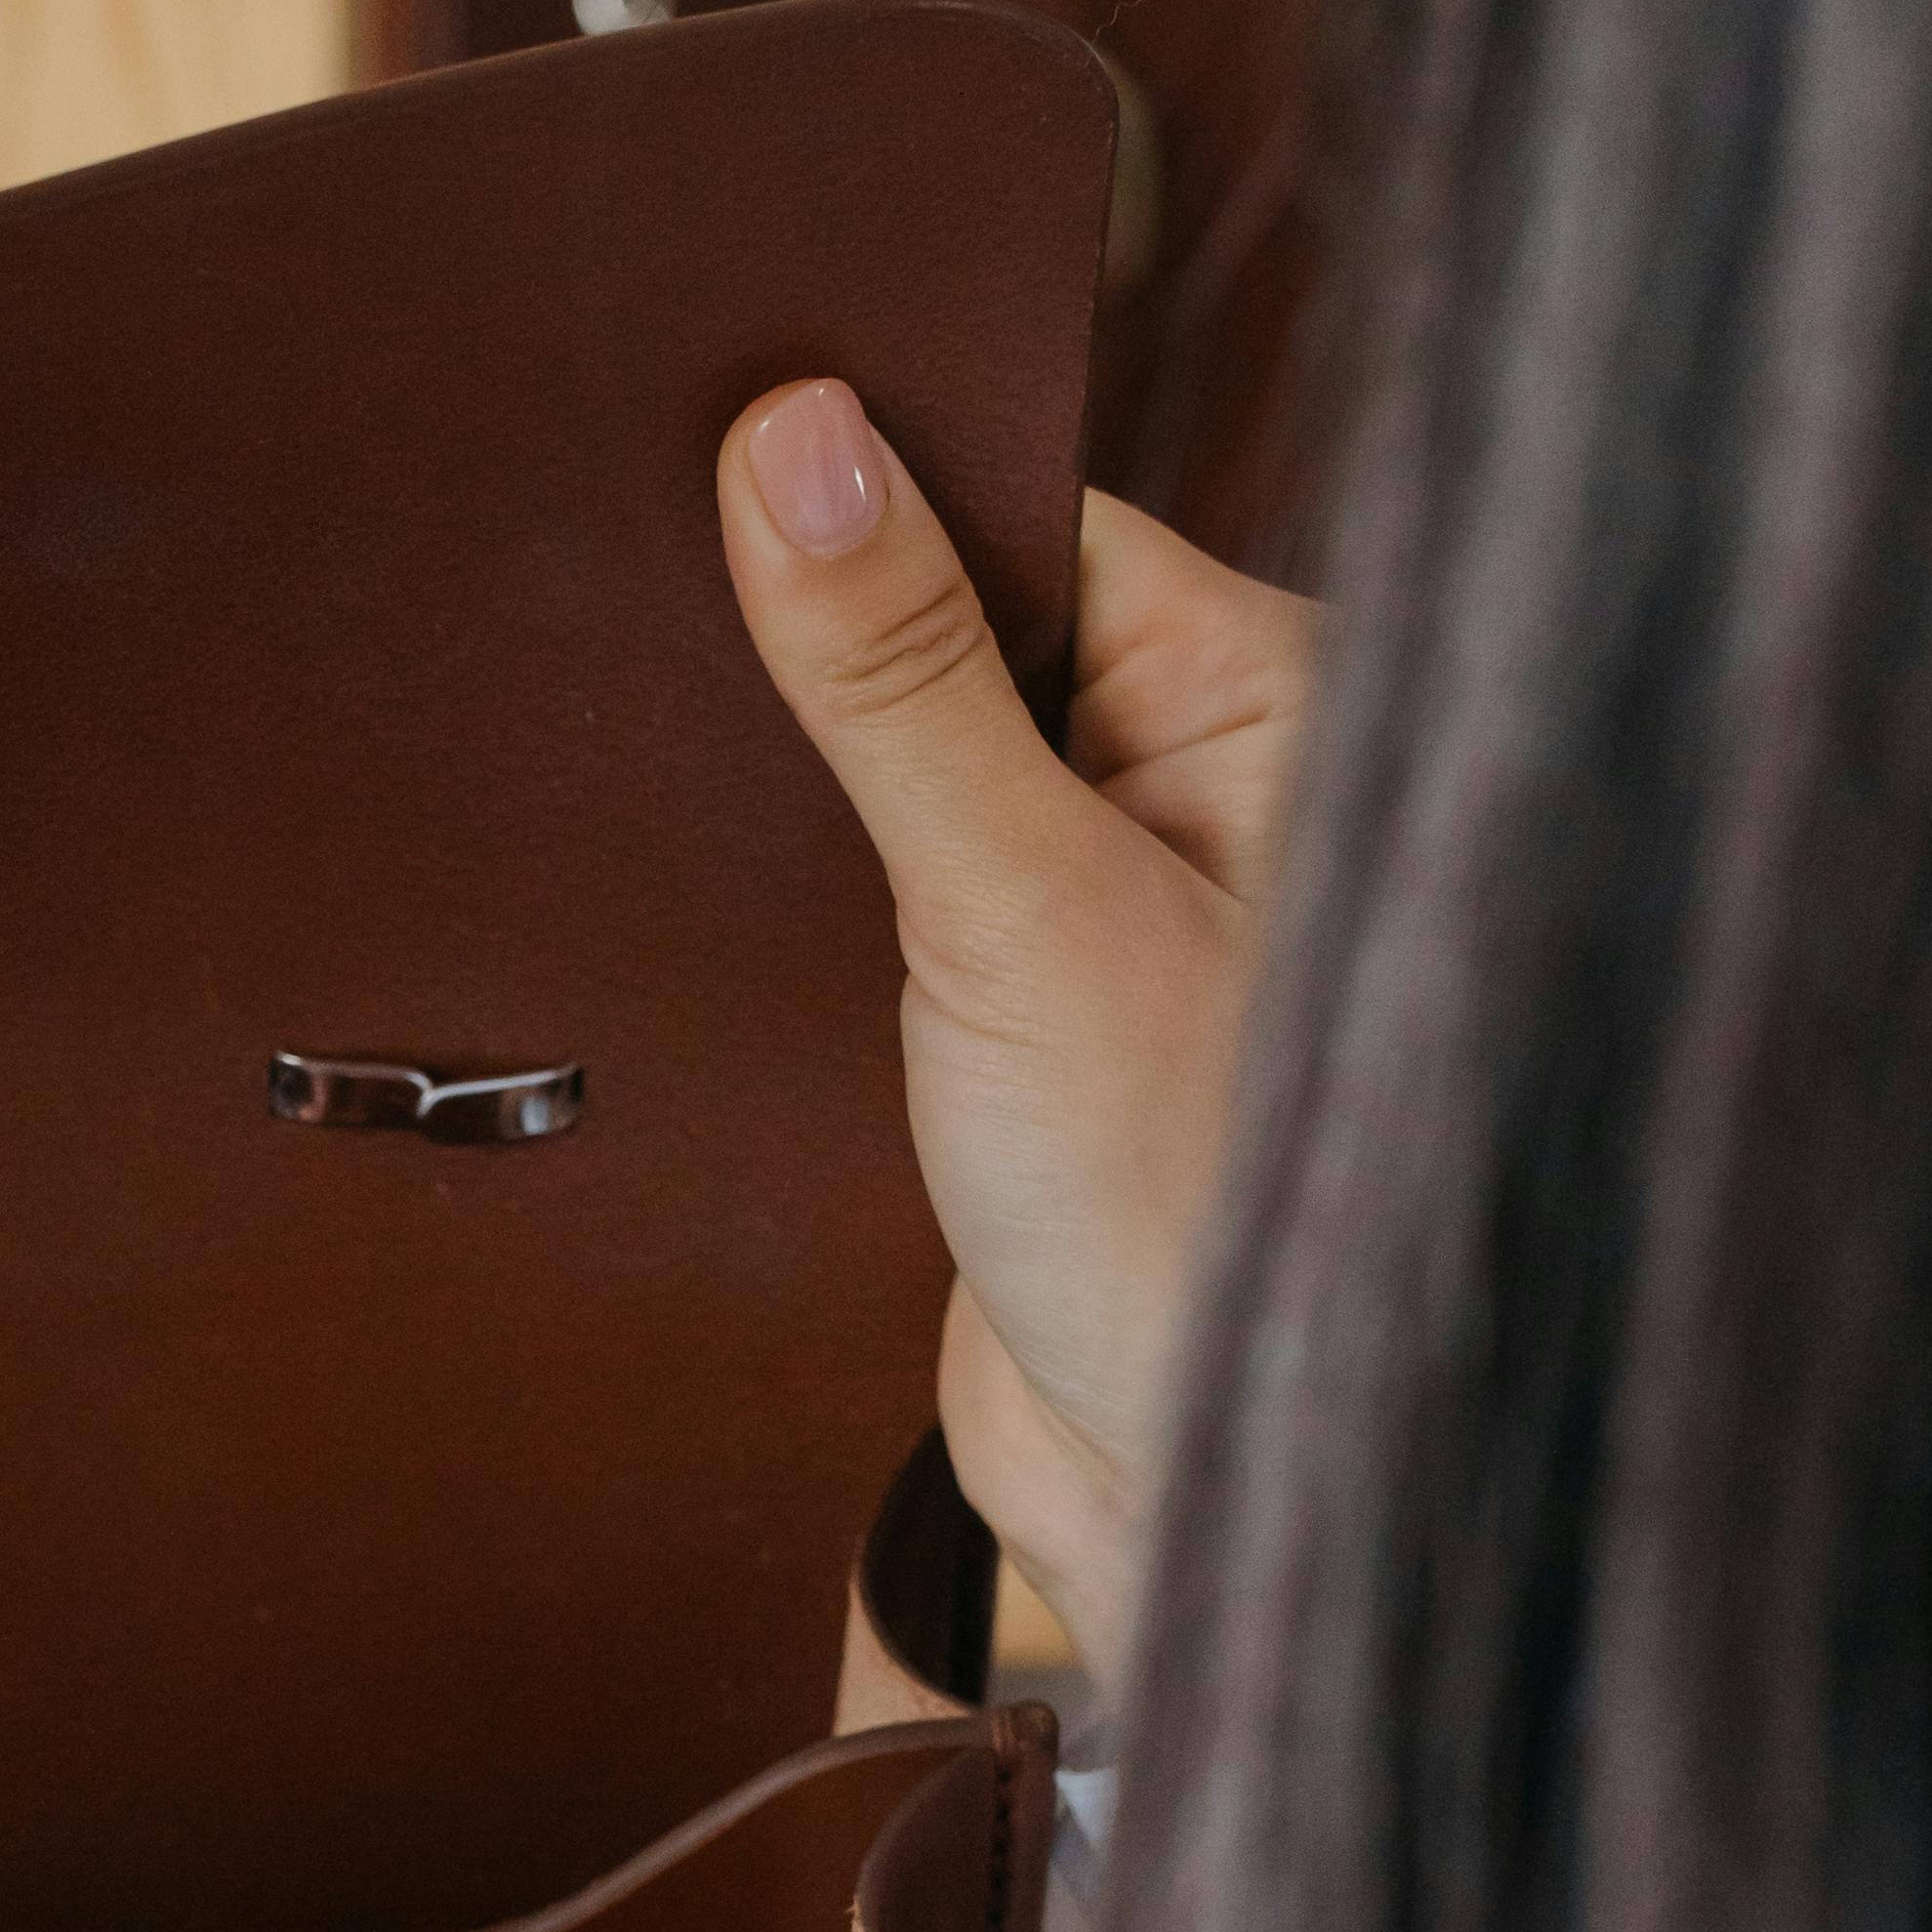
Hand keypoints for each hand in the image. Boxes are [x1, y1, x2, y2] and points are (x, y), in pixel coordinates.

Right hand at [719, 387, 1311, 1694]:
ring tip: (671, 731)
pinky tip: (725, 866)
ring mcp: (1127, 888)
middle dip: (828, 616)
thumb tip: (796, 438)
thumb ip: (899, 678)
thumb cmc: (1184, 1221)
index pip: (1045, 505)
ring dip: (813, 760)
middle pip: (979, 611)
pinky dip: (815, 868)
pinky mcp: (1041, 1001)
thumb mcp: (1015, 913)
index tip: (714, 429)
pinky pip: (905, 874)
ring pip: (926, 747)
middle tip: (650, 579)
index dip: (881, 469)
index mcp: (1281, 701)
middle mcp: (1221, 774)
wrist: (1183, 1502)